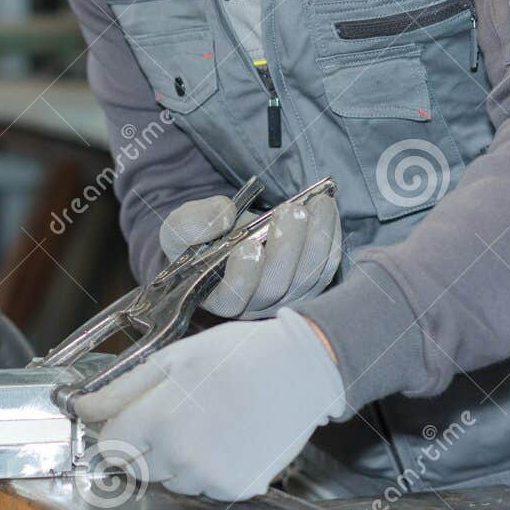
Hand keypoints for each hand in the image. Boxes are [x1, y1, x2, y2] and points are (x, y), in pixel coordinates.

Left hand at [72, 309, 347, 502]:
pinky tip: (224, 438)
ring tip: (205, 422)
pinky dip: (206, 469)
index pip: (111, 444)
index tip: (129, 418)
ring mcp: (210, 477)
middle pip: (136, 467)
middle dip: (144, 445)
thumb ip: (121, 389)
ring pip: (169, 480)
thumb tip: (81, 407)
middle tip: (173, 414)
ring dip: (175, 459)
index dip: (117, 428)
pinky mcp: (235, 489)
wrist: (300, 371)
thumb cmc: (238, 357)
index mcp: (159, 419)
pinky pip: (202, 488)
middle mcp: (182, 456)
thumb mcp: (172, 359)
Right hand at [158, 189, 342, 317]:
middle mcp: (254, 305)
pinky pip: (325, 265)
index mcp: (216, 297)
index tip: (247, 245)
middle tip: (291, 211)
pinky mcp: (309, 283)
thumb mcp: (180, 227)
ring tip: (314, 204)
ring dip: (315, 239)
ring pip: (307, 277)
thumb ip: (192, 223)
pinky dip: (329, 235)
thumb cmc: (198, 237)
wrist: (223, 236)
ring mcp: (286, 297)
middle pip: (276, 287)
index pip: (231, 299)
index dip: (242, 276)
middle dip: (287, 247)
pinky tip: (326, 207)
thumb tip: (224, 217)